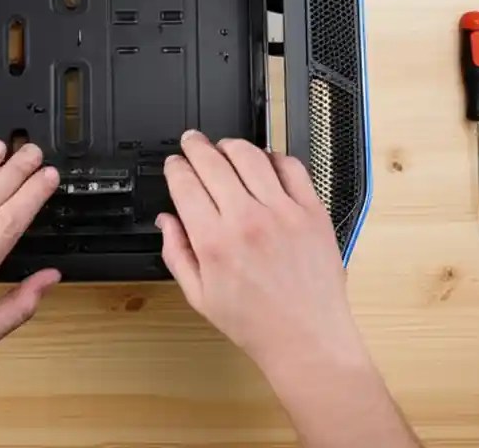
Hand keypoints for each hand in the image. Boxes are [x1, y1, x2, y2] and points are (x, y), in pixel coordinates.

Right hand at [156, 130, 356, 372]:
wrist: (306, 338)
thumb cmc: (257, 323)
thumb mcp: (199, 297)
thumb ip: (177, 253)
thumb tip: (166, 221)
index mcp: (214, 242)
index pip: (186, 184)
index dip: (175, 167)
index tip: (174, 164)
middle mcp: (248, 221)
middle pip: (213, 162)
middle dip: (196, 146)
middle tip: (192, 141)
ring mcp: (283, 213)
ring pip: (251, 156)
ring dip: (231, 145)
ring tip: (224, 147)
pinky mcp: (311, 212)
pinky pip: (292, 168)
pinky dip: (274, 157)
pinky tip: (265, 161)